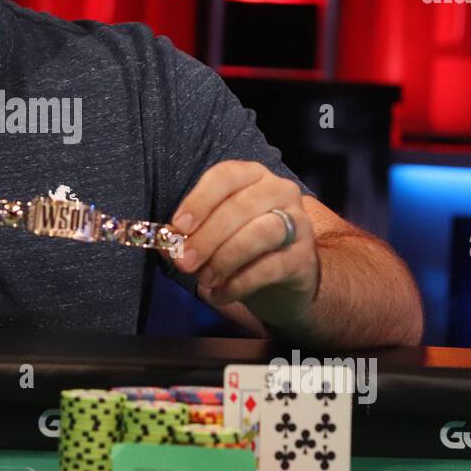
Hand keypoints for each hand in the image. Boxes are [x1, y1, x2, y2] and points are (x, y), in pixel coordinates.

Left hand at [171, 161, 318, 323]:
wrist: (283, 283)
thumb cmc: (241, 249)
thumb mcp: (214, 235)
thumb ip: (191, 234)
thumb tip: (166, 242)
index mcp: (252, 176)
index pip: (226, 176)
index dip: (200, 200)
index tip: (179, 226)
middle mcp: (279, 191)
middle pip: (241, 206)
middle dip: (207, 236)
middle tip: (184, 262)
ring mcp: (298, 223)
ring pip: (261, 232)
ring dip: (225, 258)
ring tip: (204, 279)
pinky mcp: (304, 258)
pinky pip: (271, 267)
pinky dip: (240, 283)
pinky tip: (220, 294)